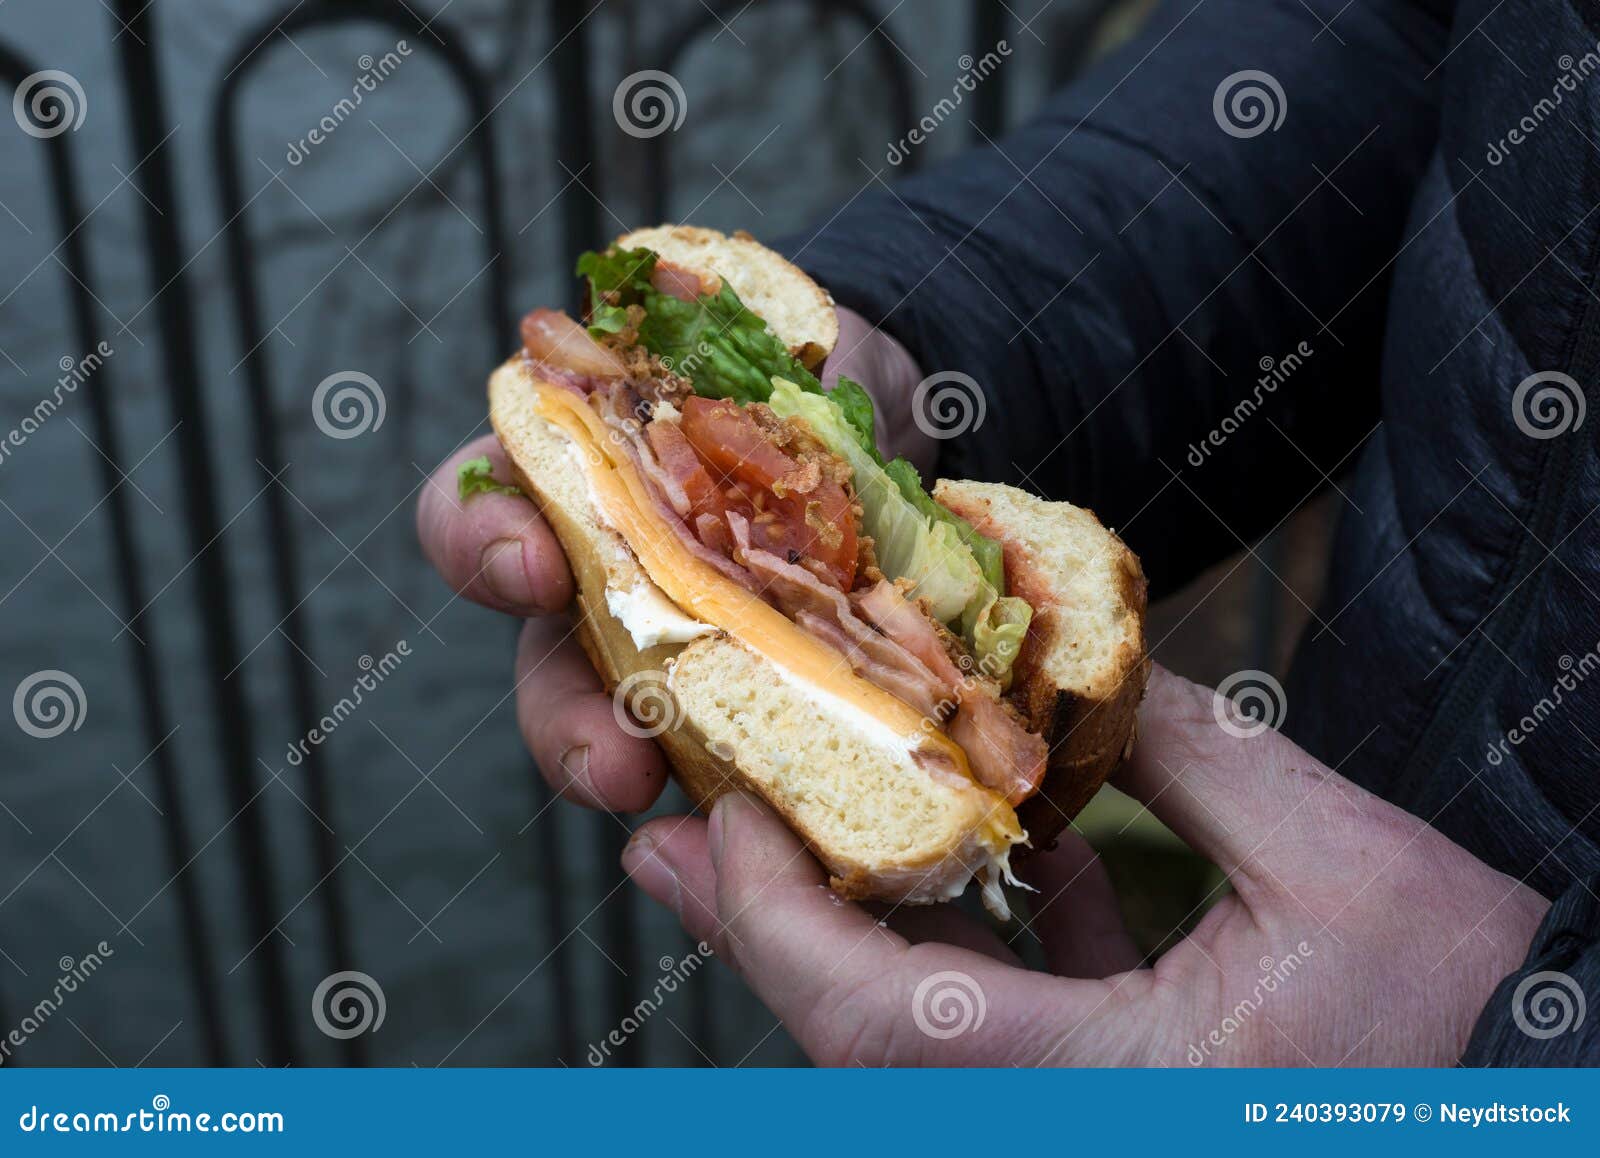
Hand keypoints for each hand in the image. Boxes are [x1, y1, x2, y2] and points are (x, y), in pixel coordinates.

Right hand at [417, 307, 926, 811]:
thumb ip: (720, 330)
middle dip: (563, 725)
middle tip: (612, 769)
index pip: (475, 513)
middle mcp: (593, 578)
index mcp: (562, 483)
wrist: (872, 418)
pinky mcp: (740, 697)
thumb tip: (726, 317)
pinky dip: (732, 798)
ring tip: (684, 818)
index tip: (532, 563)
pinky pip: (717, 762)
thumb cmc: (791, 363)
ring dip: (640, 785)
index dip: (481, 544)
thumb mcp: (760, 329)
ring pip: (617, 737)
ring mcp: (665, 648)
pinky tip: (768, 828)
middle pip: (540, 669)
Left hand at [620, 666, 1550, 1065]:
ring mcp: (1096, 1107)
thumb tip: (1082, 672)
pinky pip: (1012, 1017)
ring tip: (763, 831)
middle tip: (671, 840)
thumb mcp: (1351, 867)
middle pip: (870, 1041)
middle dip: (760, 931)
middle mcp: (1077, 1120)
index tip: (720, 819)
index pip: (892, 1025)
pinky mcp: (1129, 1084)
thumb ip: (1198, 762)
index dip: (781, 921)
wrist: (1557, 1085)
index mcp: (1117, 1091)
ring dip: (842, 926)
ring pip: (926, 1028)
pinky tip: (970, 851)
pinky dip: (970, 936)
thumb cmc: (1481, 1006)